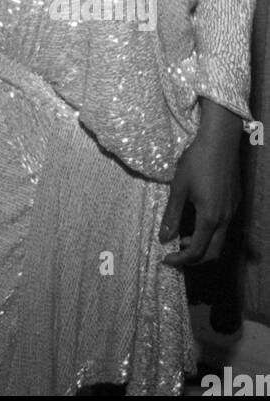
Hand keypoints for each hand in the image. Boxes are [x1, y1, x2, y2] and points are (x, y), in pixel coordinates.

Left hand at [160, 99, 241, 266]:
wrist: (220, 141)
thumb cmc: (196, 161)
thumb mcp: (179, 188)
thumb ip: (172, 215)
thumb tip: (164, 239)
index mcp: (210, 217)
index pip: (197, 251)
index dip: (181, 260)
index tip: (166, 259)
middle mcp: (225, 218)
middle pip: (214, 252)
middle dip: (195, 259)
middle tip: (177, 255)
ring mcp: (233, 210)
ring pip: (221, 239)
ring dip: (204, 245)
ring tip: (184, 237)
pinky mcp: (235, 201)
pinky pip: (225, 225)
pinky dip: (211, 232)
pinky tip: (197, 219)